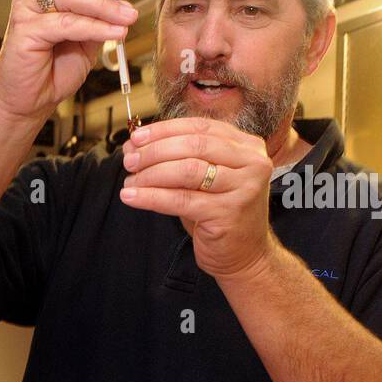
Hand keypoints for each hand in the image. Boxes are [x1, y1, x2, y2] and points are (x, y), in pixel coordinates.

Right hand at [0, 0, 137, 123]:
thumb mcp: (85, 43)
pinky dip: (93, 27)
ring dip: (103, 5)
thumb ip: (98, 21)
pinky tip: (114, 33)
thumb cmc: (51, 73)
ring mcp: (27, 11)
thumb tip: (123, 6)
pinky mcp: (25, 31)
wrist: (29, 103)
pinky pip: (65, 24)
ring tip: (128, 15)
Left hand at [118, 117, 276, 282]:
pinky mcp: (228, 213)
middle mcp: (252, 163)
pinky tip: (133, 197)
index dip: (164, 130)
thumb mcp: (202, 178)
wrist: (244, 254)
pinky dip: (152, 197)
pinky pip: (181, 200)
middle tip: (130, 161)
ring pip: (187, 171)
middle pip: (194, 145)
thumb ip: (177, 158)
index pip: (200, 127)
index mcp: (246, 146)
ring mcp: (243, 187)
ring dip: (151, 174)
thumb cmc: (219, 213)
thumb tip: (135, 145)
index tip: (137, 137)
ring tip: (130, 181)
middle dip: (155, 151)